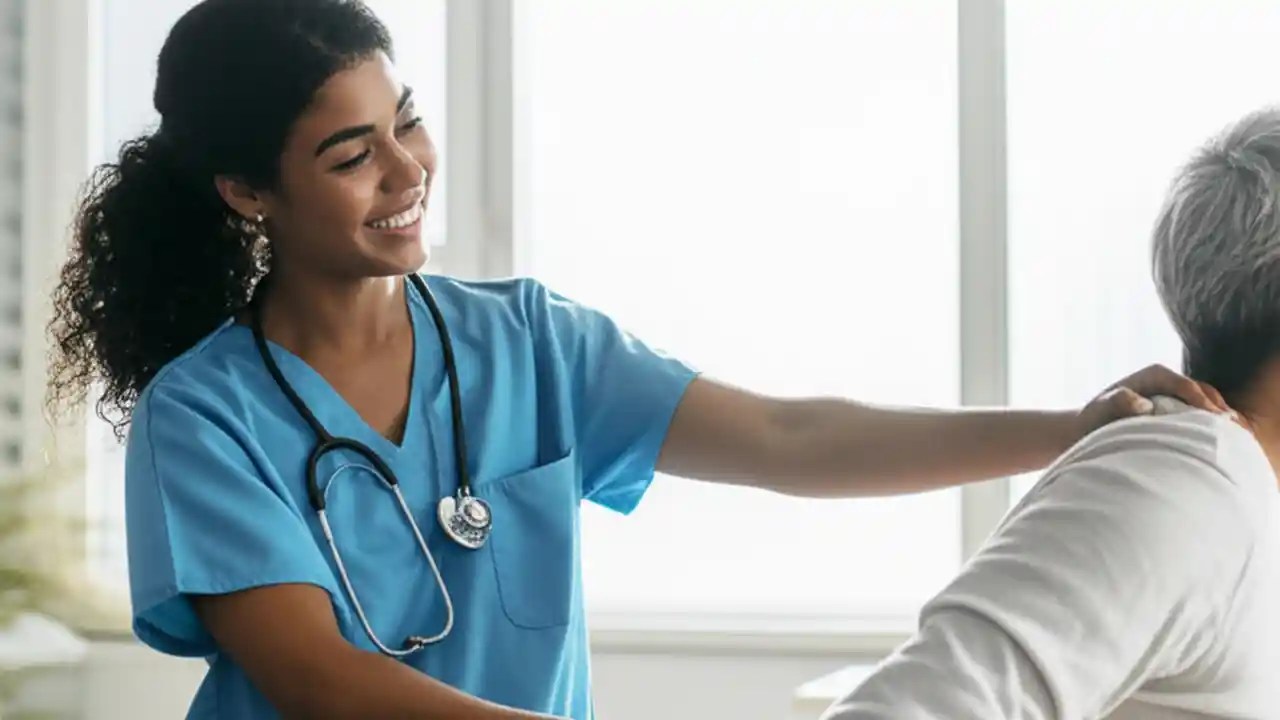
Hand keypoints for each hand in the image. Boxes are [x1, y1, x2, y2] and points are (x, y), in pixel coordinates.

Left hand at [1077, 363, 1232, 437]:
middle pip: (1203, 392)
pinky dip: (1213, 426)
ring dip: (1220, 418)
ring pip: (1207, 403)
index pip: (1185, 386)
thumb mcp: (1102, 409)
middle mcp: (1169, 382)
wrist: (1090, 428)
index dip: (1201, 401)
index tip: (1214, 418)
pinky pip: (1202, 415)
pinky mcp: (1179, 410)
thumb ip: (1119, 402)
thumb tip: (1142, 404)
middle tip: (1233, 429)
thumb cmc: (1095, 419)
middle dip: (1218, 409)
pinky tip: (1223, 441)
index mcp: (1154, 375)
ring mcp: (1176, 396)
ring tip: (1233, 437)